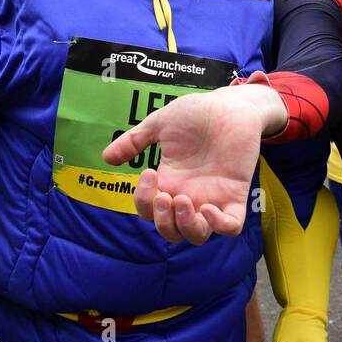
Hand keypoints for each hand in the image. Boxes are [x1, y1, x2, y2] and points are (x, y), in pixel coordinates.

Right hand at [102, 80, 284, 244]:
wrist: (230, 105)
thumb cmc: (196, 113)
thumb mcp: (160, 124)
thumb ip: (134, 140)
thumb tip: (106, 157)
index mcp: (169, 182)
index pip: (149, 210)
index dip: (144, 201)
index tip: (149, 173)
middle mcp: (189, 195)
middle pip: (171, 232)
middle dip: (163, 222)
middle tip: (166, 196)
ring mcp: (213, 197)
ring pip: (198, 235)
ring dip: (186, 226)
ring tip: (183, 201)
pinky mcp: (236, 195)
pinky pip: (231, 226)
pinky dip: (220, 226)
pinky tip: (209, 208)